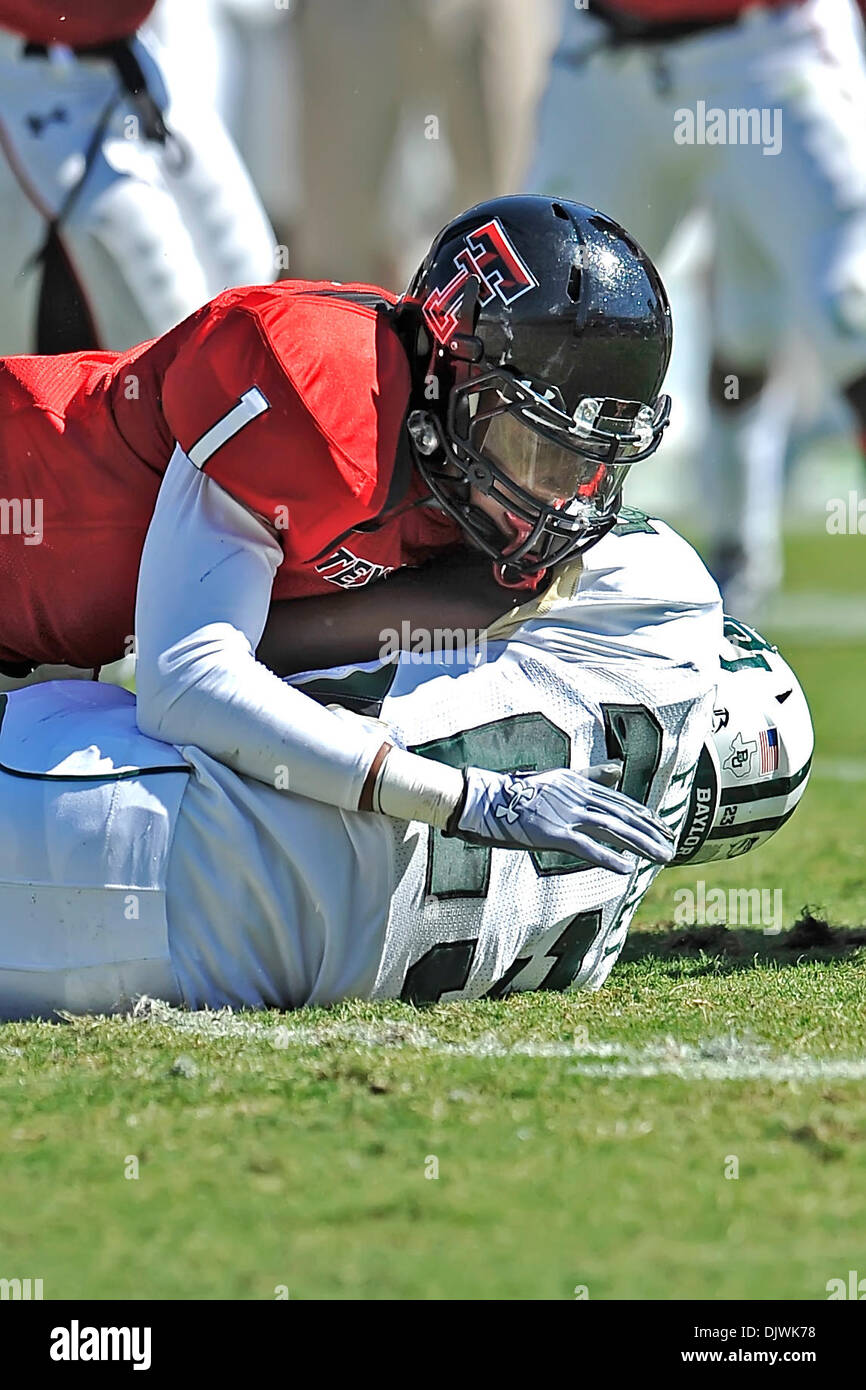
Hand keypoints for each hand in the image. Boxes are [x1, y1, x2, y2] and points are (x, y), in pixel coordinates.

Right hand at [446, 762, 674, 873]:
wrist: (483, 799)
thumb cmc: (517, 793)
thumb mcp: (558, 779)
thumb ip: (589, 776)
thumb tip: (617, 769)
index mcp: (578, 784)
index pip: (620, 802)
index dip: (645, 816)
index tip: (664, 828)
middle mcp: (576, 796)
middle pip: (622, 815)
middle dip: (650, 832)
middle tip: (671, 847)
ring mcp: (565, 814)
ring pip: (612, 829)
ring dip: (640, 844)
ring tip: (661, 858)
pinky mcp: (552, 832)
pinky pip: (585, 846)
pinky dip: (607, 857)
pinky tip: (626, 868)